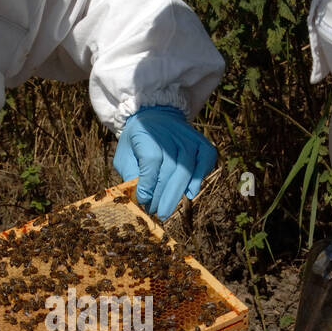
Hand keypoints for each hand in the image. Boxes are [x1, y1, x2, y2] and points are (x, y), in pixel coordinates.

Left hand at [114, 105, 216, 219]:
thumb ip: (130, 174)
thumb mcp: (125, 155)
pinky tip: (190, 193)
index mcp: (148, 135)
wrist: (156, 117)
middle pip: (170, 169)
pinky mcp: (201, 143)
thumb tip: (138, 198)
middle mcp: (172, 135)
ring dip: (176, 194)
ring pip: (186, 169)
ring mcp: (189, 138)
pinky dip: (199, 178)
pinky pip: (206, 160)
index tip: (143, 200)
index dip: (148, 183)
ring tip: (166, 210)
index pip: (152, 160)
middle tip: (156, 213)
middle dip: (162, 196)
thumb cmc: (138, 142)